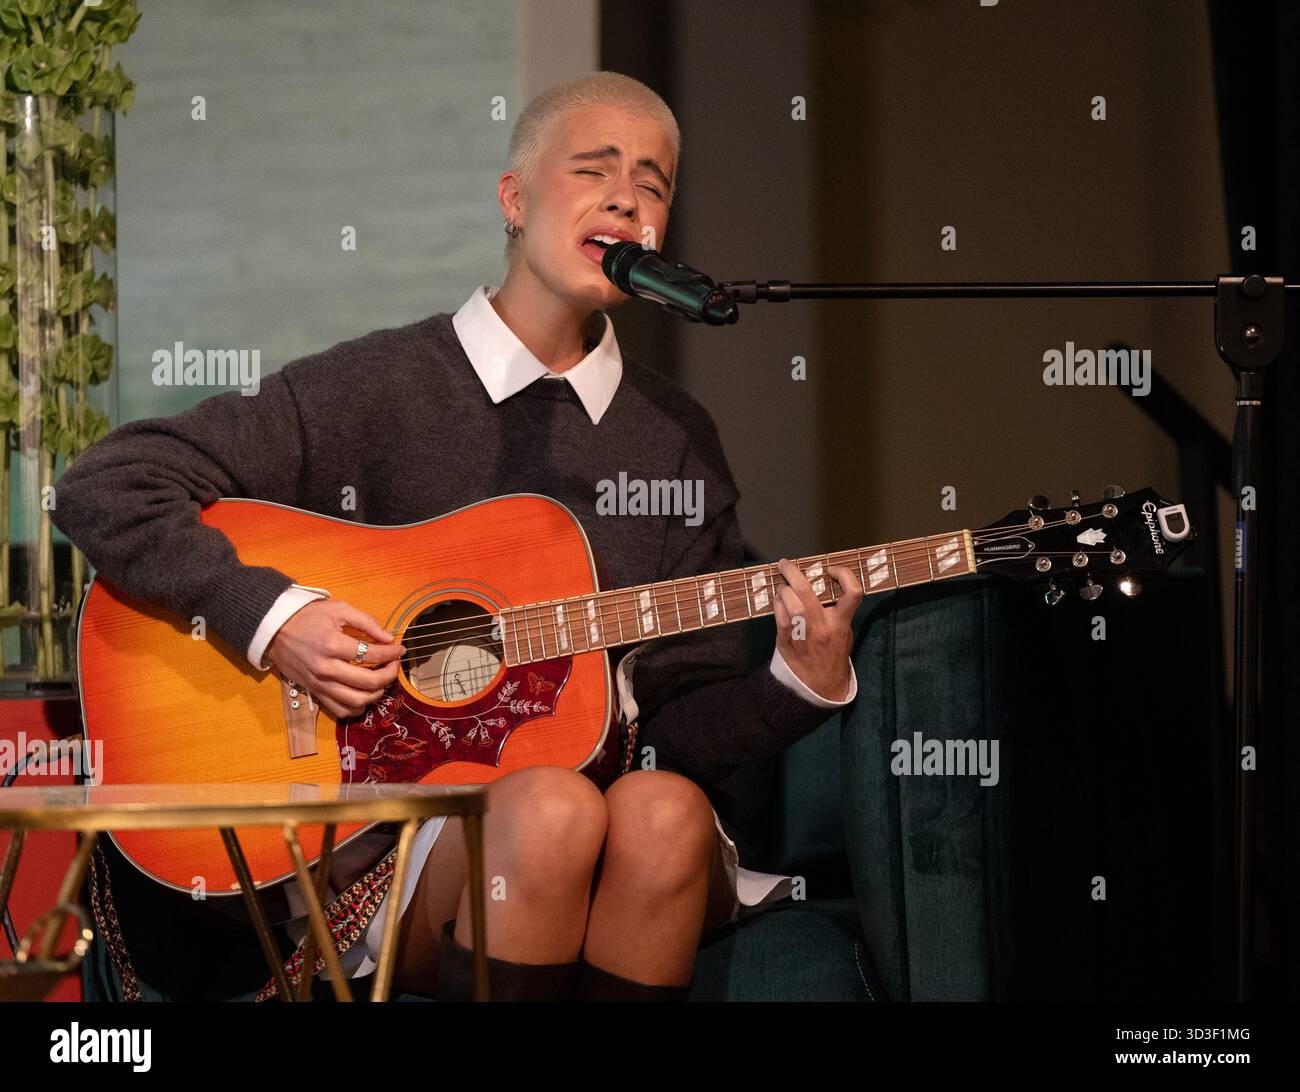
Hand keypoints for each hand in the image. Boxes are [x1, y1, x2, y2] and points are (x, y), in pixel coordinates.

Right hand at [265, 599, 404, 718]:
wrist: (275, 630)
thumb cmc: (308, 617)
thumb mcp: (338, 609)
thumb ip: (367, 622)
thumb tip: (389, 638)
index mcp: (333, 645)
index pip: (373, 655)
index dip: (392, 653)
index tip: (399, 649)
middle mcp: (326, 668)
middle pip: (369, 682)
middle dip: (390, 674)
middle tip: (394, 665)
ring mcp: (320, 684)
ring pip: (357, 701)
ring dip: (377, 693)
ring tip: (382, 680)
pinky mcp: (315, 692)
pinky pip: (340, 710)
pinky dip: (357, 707)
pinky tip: (365, 695)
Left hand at [772, 558, 862, 701]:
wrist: (819, 685)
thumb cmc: (832, 654)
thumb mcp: (844, 632)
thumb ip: (838, 610)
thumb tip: (823, 582)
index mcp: (841, 623)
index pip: (853, 593)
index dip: (844, 574)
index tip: (831, 570)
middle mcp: (822, 626)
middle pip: (805, 590)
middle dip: (793, 571)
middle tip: (785, 564)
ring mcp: (803, 633)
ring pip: (789, 601)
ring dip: (782, 589)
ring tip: (782, 587)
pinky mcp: (786, 639)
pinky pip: (778, 614)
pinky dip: (777, 603)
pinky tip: (779, 601)